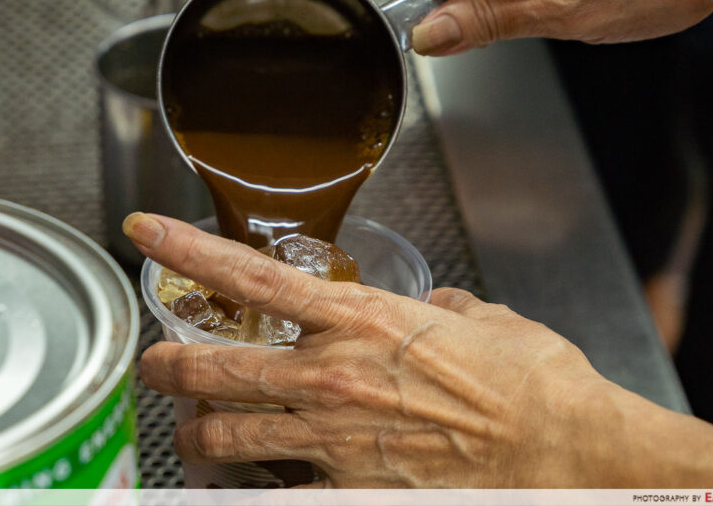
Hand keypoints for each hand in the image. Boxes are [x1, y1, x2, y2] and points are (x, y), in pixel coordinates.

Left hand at [124, 212, 712, 486]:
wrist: (568, 450)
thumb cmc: (533, 380)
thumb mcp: (484, 317)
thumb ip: (444, 309)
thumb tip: (440, 311)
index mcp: (361, 317)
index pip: (250, 278)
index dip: (188, 251)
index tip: (145, 231)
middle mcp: (334, 375)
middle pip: (216, 368)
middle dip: (171, 367)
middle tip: (157, 363)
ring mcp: (336, 439)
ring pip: (227, 436)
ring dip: (198, 432)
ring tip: (191, 431)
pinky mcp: (353, 490)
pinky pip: (277, 491)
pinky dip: (253, 484)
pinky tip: (247, 479)